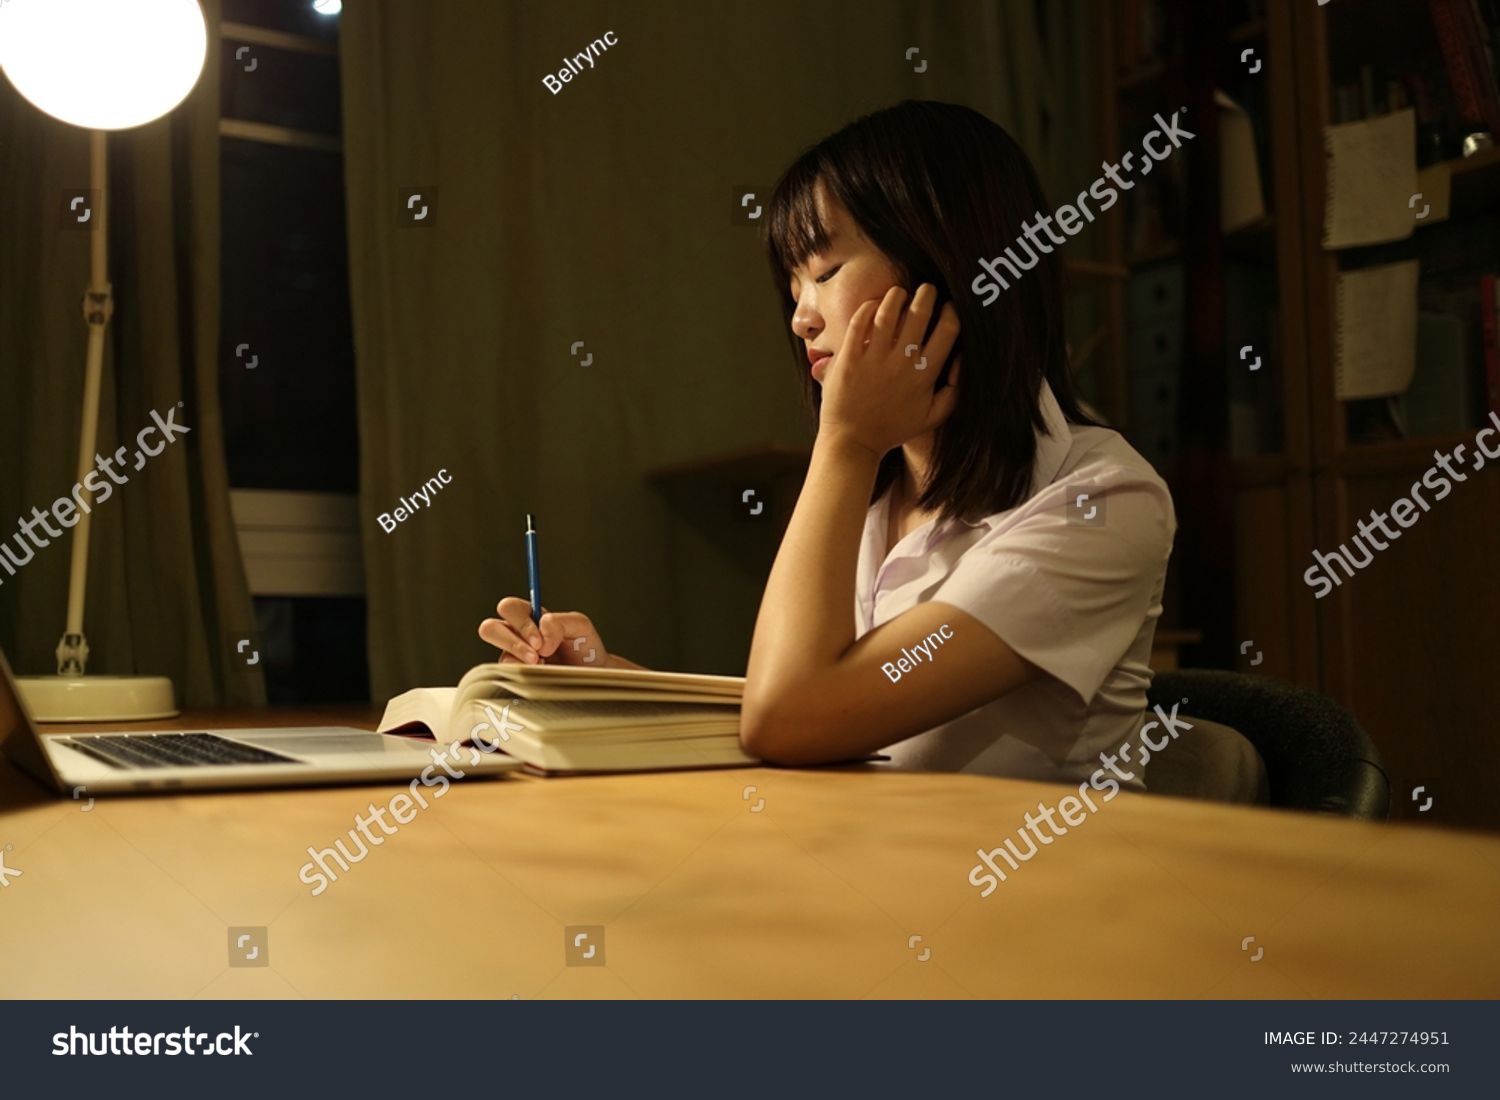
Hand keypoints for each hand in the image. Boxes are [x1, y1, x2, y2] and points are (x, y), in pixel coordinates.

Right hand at [478, 597, 609, 666]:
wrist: (593, 673)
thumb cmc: (585, 647)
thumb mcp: (580, 626)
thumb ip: (560, 622)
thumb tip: (541, 635)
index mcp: (529, 617)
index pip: (508, 608)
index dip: (520, 623)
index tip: (541, 642)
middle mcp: (516, 635)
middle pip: (489, 628)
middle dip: (512, 643)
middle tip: (537, 656)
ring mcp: (514, 657)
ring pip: (499, 656)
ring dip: (520, 663)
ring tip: (543, 668)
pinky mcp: (515, 677)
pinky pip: (506, 676)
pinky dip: (524, 677)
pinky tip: (540, 678)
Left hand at [818, 283, 960, 456]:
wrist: (853, 441)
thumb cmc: (892, 429)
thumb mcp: (932, 417)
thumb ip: (954, 391)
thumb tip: (961, 359)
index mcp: (925, 375)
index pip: (948, 331)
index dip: (952, 312)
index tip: (949, 306)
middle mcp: (902, 363)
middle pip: (920, 314)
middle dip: (927, 295)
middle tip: (926, 290)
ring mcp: (874, 359)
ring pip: (890, 312)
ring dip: (897, 296)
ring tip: (900, 292)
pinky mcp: (850, 358)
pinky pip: (860, 322)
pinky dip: (869, 307)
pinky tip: (875, 304)